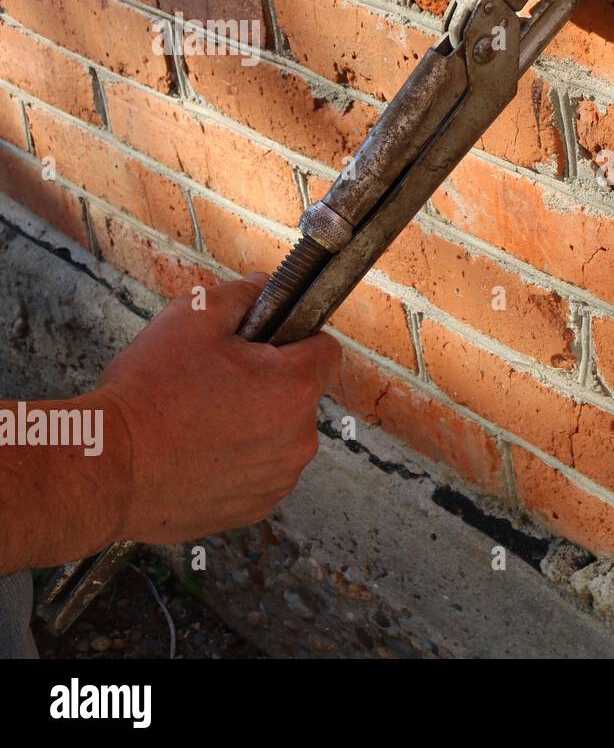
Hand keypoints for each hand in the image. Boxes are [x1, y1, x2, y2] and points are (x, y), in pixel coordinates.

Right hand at [89, 274, 340, 543]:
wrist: (104, 469)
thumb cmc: (148, 394)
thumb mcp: (193, 317)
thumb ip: (242, 295)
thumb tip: (264, 287)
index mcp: (295, 388)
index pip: (326, 349)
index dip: (296, 338)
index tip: (265, 341)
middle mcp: (299, 438)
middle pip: (300, 394)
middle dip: (269, 382)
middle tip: (217, 380)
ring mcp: (278, 478)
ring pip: (280, 435)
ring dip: (254, 424)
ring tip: (200, 419)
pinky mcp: (254, 508)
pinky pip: (259, 471)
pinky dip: (237, 461)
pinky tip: (197, 452)